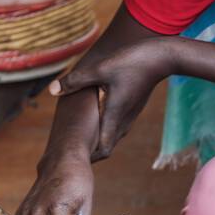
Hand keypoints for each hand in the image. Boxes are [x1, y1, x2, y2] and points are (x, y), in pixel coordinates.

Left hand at [47, 37, 171, 160]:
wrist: (162, 57)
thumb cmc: (132, 62)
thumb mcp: (100, 69)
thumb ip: (75, 80)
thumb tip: (52, 90)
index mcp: (114, 116)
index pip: (103, 149)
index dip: (89, 156)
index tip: (74, 157)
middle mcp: (124, 120)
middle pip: (107, 145)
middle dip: (90, 149)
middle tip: (71, 149)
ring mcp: (131, 114)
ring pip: (113, 135)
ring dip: (98, 137)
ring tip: (80, 135)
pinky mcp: (134, 106)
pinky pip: (117, 125)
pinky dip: (105, 126)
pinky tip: (95, 115)